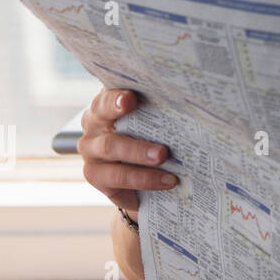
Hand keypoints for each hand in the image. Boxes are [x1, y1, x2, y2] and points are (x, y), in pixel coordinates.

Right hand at [77, 86, 175, 217]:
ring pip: (111, 149)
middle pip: (105, 123)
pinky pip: (118, 177)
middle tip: (159, 143)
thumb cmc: (149, 134)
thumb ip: (158, 109)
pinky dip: (144, 179)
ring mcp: (92, 152)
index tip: (130, 98)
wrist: (139, 175)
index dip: (116, 98)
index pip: (106, 98)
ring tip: (163, 157)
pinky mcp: (96, 176)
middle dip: (132, 124)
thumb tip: (188, 102)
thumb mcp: (151, 119)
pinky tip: (166, 180)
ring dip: (140, 154)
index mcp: (105, 106)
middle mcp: (94, 126)